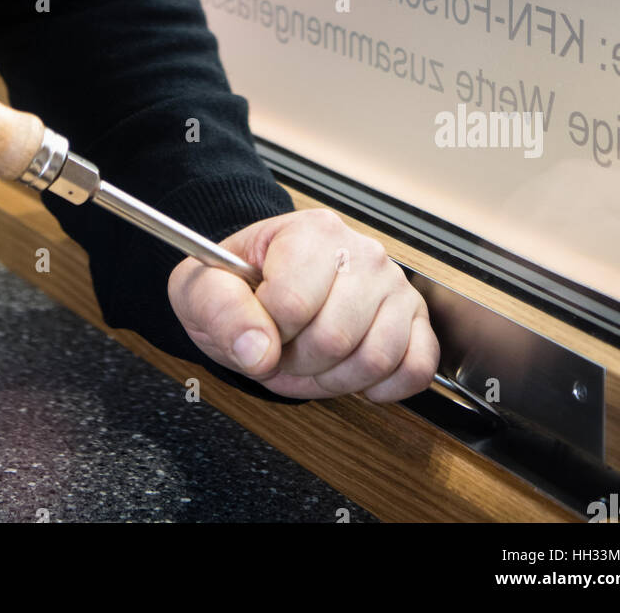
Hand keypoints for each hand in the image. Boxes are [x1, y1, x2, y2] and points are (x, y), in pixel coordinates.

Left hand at [168, 208, 439, 400]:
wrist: (266, 284)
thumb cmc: (239, 286)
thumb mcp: (202, 290)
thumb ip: (220, 312)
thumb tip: (258, 348)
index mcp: (310, 232)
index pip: (291, 304)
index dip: (265, 334)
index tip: (257, 326)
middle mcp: (361, 251)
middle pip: (335, 336)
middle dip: (298, 361)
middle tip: (283, 349)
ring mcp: (393, 285)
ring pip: (376, 357)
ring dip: (336, 378)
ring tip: (314, 359)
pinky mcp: (416, 318)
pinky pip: (417, 366)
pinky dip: (385, 386)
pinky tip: (356, 374)